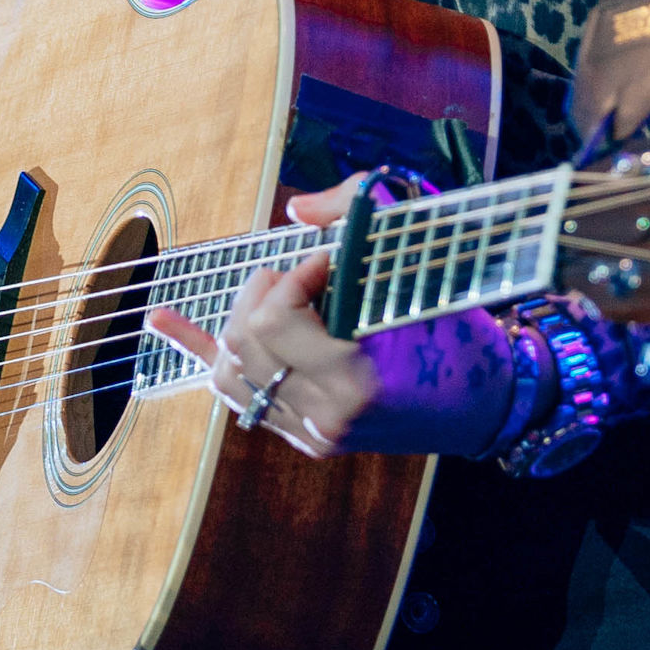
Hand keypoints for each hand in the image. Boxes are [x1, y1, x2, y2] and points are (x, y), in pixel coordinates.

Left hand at [147, 175, 521, 459]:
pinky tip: (159, 319)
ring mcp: (310, 434)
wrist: (490, 401)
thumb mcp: (428, 263)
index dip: (297, 272)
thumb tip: (294, 211)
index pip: (278, 316)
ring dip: (243, 314)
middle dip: (269, 289)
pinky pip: (235, 392)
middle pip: (247, 336)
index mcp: (356, 382)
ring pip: (229, 366)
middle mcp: (325, 417)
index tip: (329, 259)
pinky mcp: (305, 437)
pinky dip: (198, 348)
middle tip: (313, 273)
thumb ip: (366, 211)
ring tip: (277, 290)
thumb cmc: (462, 329)